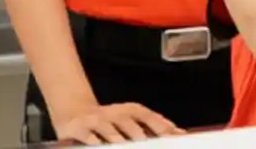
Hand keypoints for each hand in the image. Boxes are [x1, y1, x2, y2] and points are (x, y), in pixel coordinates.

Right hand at [53, 102, 181, 144]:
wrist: (76, 112)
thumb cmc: (110, 120)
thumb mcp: (131, 119)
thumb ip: (154, 126)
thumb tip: (180, 133)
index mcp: (132, 110)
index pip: (150, 118)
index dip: (162, 128)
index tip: (174, 138)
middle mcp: (116, 113)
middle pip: (132, 127)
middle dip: (142, 139)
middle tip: (150, 146)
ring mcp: (97, 120)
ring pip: (112, 134)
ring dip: (119, 142)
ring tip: (125, 146)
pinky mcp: (79, 128)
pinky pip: (90, 139)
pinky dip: (96, 144)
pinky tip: (104, 147)